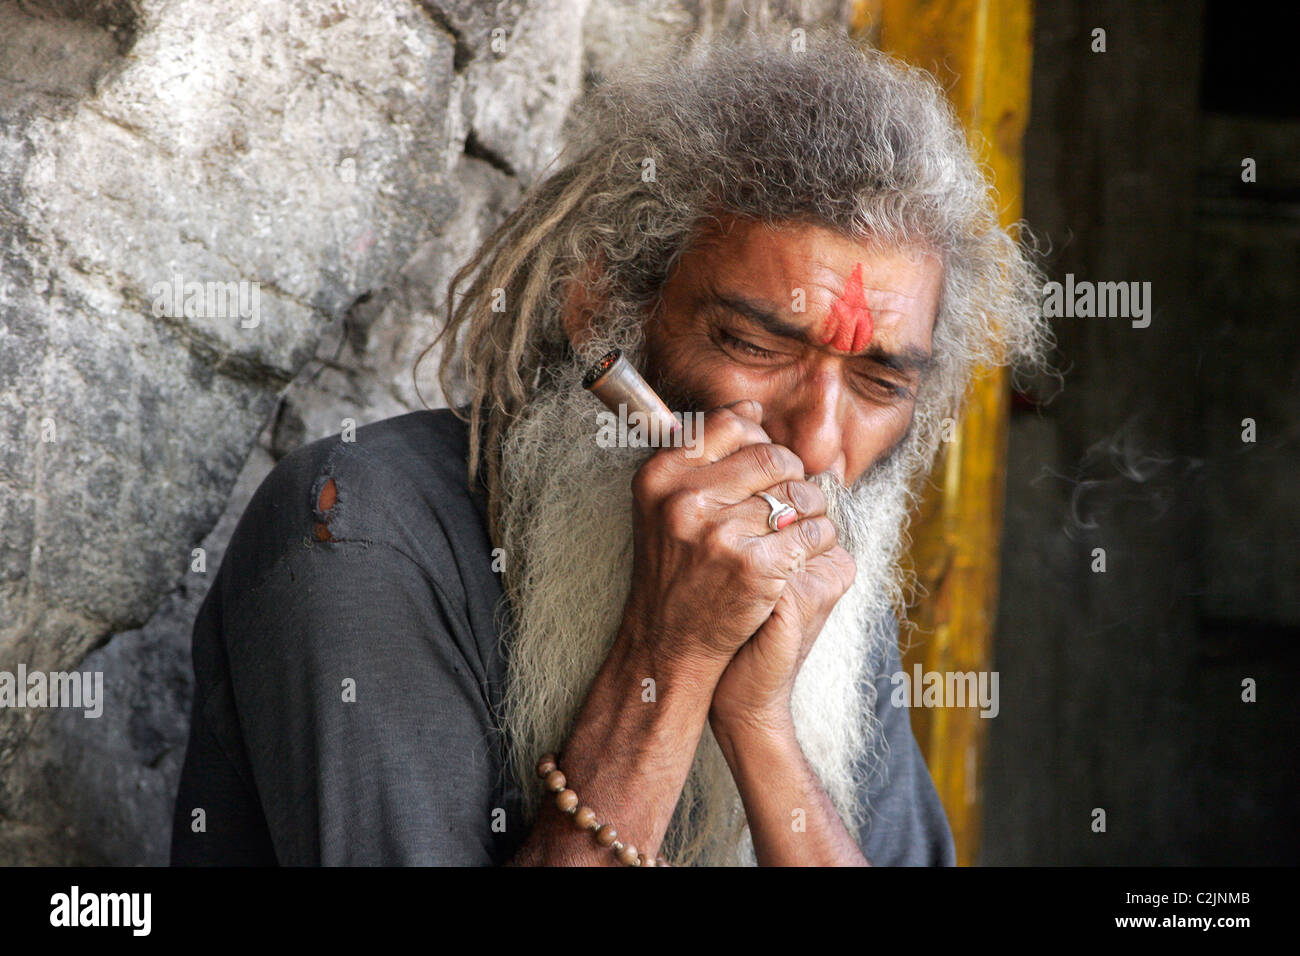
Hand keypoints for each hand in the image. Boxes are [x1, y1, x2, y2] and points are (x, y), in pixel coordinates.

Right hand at [617, 400, 840, 681]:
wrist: (670, 639)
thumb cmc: (675, 566)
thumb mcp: (666, 503)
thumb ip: (703, 453)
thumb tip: (753, 408)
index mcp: (661, 475)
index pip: (732, 425)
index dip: (759, 439)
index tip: (763, 464)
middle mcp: (685, 500)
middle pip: (773, 456)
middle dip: (791, 474)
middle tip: (785, 499)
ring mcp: (720, 534)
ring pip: (801, 494)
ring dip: (811, 508)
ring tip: (795, 527)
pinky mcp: (754, 567)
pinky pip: (814, 531)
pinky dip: (819, 539)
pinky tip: (802, 551)